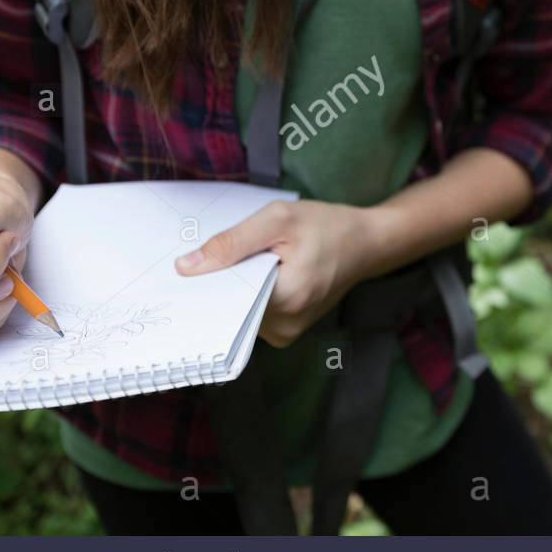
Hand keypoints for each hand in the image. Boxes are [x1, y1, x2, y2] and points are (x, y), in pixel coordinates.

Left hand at [175, 200, 371, 346]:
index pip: (225, 297)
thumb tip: (186, 267)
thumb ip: (231, 243)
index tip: (192, 265)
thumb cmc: (327, 226)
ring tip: (258, 258)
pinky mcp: (285, 331)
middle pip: (230, 306)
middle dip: (223, 279)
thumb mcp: (278, 219)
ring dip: (239, 284)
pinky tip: (264, 271)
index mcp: (286, 299)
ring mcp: (286, 333)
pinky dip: (251, 291)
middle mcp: (284, 326)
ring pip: (239, 309)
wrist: (366, 243)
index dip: (206, 278)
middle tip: (232, 250)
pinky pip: (252, 312)